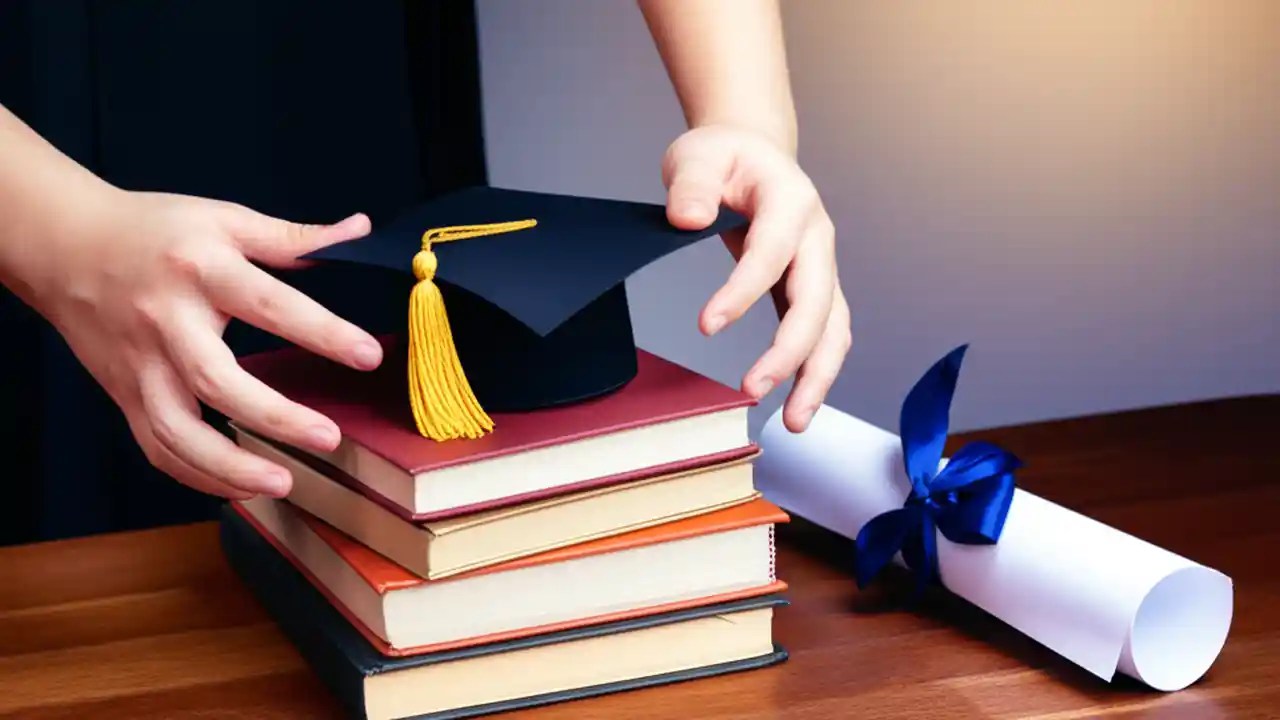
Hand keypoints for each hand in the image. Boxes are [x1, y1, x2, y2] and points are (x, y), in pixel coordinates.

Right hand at [16, 190, 381, 498]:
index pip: (270, 304)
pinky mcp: (124, 395)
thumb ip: (293, 235)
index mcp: (201, 269)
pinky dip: (197, 475)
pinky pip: (157, 447)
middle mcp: (167, 322)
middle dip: (275, 417)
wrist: (63, 246)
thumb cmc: (154, 231)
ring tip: (283, 483)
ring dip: (230, 467)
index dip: (322, 331)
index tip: (369, 356)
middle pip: (216, 380)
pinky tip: (241, 487)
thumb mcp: (223, 218)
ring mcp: (140, 365)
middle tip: (329, 438)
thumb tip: (360, 230)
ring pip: (176, 431)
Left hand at [663, 124, 850, 432]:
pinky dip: (813, 373)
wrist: (753, 155)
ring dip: (817, 376)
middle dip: (790, 350)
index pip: (771, 253)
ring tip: (793, 421)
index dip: (742, 291)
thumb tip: (688, 218)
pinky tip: (795, 407)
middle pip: (817, 300)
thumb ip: (691, 184)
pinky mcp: (812, 290)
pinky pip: (823, 336)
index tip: (706, 326)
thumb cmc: (723, 157)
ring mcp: (820, 266)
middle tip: (753, 388)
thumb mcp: (698, 155)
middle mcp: (816, 237)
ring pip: (833, 327)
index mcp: (790, 199)